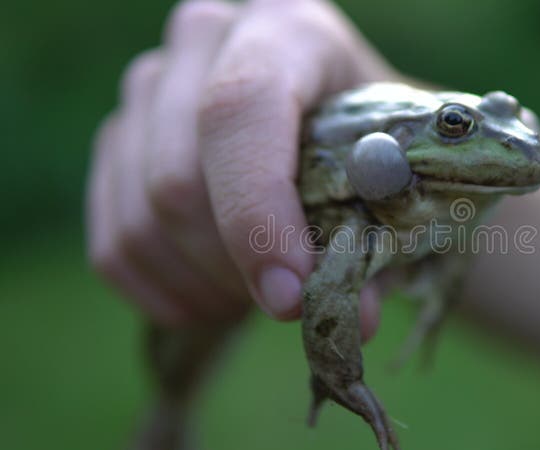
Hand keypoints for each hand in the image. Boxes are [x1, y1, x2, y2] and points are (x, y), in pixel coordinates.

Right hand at [87, 0, 394, 338]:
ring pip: (142, 219)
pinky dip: (165, 292)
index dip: (257, 213)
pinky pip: (113, 242)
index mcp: (287, 30)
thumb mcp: (391, 174)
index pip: (241, 109)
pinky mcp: (119, 139)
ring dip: (204, 287)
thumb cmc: (372, 145)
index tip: (290, 294)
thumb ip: (377, 239)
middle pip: (179, 180)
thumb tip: (359, 320)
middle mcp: (204, 41)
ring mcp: (150, 87)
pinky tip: (216, 301)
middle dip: (234, 267)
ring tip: (259, 299)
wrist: (331, 120)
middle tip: (286, 302)